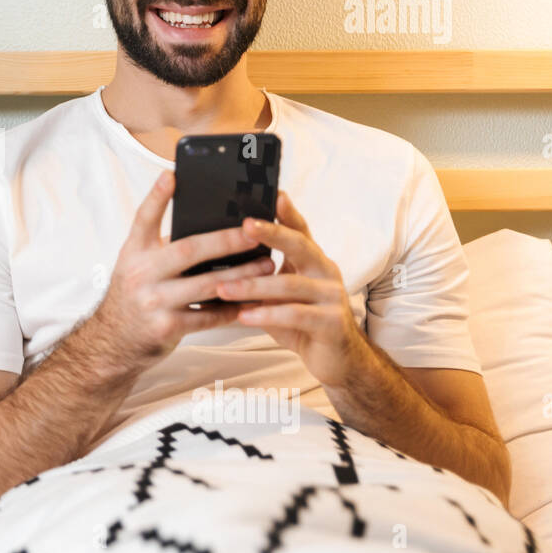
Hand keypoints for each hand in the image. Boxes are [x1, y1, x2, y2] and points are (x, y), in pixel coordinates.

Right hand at [90, 169, 275, 378]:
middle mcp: (140, 274)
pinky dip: (233, 308)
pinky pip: (208, 317)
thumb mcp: (137, 265)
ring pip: (207, 285)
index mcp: (133, 253)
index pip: (143, 219)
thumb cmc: (135, 295)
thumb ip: (163, 247)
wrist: (113, 342)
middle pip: (188, 250)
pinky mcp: (167, 328)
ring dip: (241, 275)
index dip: (157, 196)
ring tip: (266, 265)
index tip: (172, 174)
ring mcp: (153, 302)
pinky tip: (252, 300)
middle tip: (254, 231)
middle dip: (226, 240)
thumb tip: (209, 225)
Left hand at [214, 190, 367, 386]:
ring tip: (224, 287)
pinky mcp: (331, 322)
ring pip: (290, 285)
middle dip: (272, 234)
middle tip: (244, 226)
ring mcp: (332, 296)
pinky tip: (243, 316)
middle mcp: (325, 271)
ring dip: (253, 286)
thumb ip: (259, 277)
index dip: (287, 212)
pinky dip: (266, 315)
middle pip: (300, 245)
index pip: (299, 229)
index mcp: (312, 260)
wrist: (336, 359)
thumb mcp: (277, 296)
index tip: (272, 193)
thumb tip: (214, 262)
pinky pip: (295, 315)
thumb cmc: (300, 322)